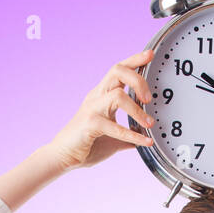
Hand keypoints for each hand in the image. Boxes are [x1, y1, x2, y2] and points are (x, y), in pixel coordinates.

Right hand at [48, 48, 156, 170]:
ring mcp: (93, 109)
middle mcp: (97, 97)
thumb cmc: (86, 145)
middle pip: (117, 71)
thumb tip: (142, 139)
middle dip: (138, 80)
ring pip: (118, 95)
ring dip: (137, 109)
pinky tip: (144, 142)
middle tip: (149, 98)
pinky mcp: (90, 124)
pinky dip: (133, 135)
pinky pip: (116, 126)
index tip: (150, 55)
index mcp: (102, 95)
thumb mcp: (113, 139)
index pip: (118, 70)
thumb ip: (128, 136)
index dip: (134, 60)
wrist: (63, 157)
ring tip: (149, 123)